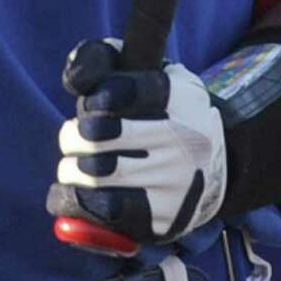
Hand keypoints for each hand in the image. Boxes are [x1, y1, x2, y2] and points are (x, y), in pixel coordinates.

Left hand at [47, 39, 226, 244]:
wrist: (210, 170)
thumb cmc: (157, 113)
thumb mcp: (143, 72)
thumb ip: (101, 61)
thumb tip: (74, 79)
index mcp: (180, 97)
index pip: (118, 90)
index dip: (94, 97)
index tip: (94, 104)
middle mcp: (184, 140)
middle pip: (97, 134)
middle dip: (73, 135)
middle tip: (76, 136)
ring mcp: (175, 183)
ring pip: (94, 172)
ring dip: (70, 168)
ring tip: (75, 165)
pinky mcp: (162, 219)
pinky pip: (101, 210)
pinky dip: (72, 199)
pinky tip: (70, 191)